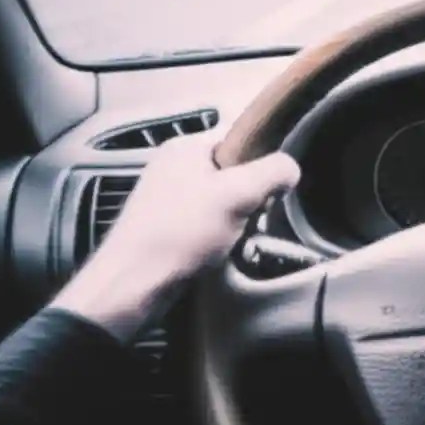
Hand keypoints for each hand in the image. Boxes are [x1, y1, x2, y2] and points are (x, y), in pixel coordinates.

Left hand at [51, 134, 299, 341]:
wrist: (134, 285)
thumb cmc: (181, 234)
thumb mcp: (238, 195)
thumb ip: (273, 172)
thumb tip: (291, 168)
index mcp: (185, 147)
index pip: (240, 140)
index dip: (261, 165)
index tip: (266, 192)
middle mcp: (172, 167)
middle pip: (233, 173)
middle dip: (249, 199)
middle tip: (251, 219)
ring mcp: (165, 197)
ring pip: (221, 202)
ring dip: (236, 221)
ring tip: (233, 239)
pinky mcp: (164, 226)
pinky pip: (205, 224)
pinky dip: (217, 237)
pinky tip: (217, 252)